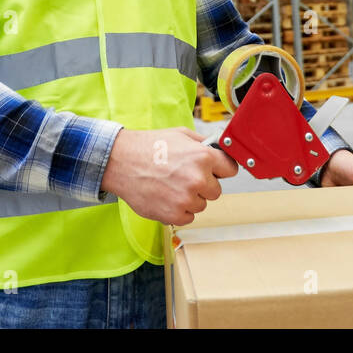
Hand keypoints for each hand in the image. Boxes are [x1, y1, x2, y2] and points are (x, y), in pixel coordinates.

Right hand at [101, 127, 238, 225]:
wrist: (121, 162)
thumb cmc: (148, 146)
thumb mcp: (180, 135)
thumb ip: (203, 143)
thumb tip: (220, 149)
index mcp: (203, 157)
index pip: (231, 170)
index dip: (221, 170)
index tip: (216, 171)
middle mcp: (198, 179)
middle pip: (216, 191)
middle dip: (204, 185)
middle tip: (184, 177)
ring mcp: (186, 199)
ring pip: (201, 205)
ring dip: (190, 198)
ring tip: (171, 185)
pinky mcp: (173, 215)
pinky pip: (188, 217)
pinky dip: (179, 210)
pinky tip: (166, 196)